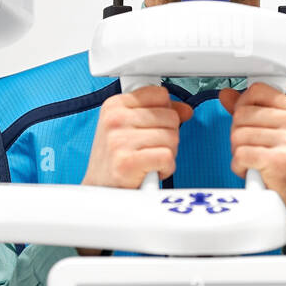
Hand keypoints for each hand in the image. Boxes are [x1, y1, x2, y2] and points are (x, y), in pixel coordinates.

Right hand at [76, 85, 192, 254]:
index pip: (160, 95)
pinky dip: (166, 168)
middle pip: (170, 117)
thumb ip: (159, 113)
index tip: (154, 127)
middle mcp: (115, 120)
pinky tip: (151, 171)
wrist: (99, 191)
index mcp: (114, 105)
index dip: (165, 113)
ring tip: (149, 161)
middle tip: (150, 150)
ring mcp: (120, 140)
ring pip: (172, 138)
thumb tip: (186, 110)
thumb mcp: (131, 128)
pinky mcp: (127, 162)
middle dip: (168, 137)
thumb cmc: (116, 160)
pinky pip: (167, 156)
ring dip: (167, 154)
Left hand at [219, 83, 285, 254]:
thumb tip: (227, 95)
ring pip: (238, 135)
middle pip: (242, 113)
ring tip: (256, 163)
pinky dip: (240, 168)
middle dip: (239, 135)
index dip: (243, 106)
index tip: (248, 123)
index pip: (256, 91)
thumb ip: (252, 112)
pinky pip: (240, 155)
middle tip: (254, 151)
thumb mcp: (275, 135)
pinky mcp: (279, 160)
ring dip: (239, 153)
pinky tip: (253, 173)